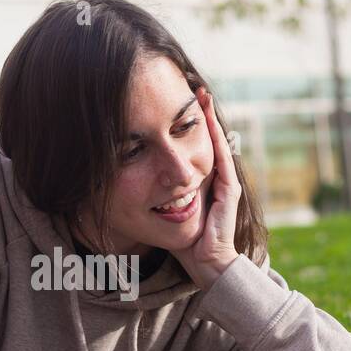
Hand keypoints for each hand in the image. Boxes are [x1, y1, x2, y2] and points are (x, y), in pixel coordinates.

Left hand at [170, 88, 241, 288]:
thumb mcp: (163, 211)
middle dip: (200, 114)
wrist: (206, 262)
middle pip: (207, 138)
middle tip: (191, 87)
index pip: (194, 145)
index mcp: (200, 181)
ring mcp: (225, 182)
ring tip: (201, 95)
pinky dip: (217, 139)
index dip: (185, 125)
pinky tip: (210, 122)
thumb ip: (153, 195)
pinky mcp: (230, 191)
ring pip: (217, 142)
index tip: (175, 102)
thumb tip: (120, 181)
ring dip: (209, 118)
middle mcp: (214, 177)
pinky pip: (223, 159)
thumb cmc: (184, 241)